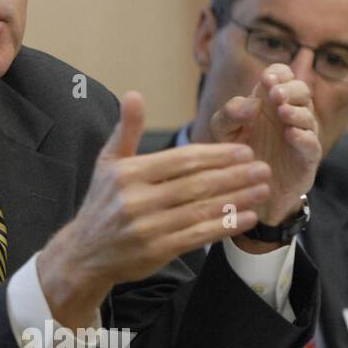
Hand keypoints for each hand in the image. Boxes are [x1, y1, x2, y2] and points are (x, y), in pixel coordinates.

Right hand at [38, 91, 270, 326]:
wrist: (85, 253)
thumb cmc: (102, 203)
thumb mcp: (107, 163)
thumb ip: (125, 129)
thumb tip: (133, 94)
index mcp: (127, 174)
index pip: (180, 160)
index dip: (216, 155)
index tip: (243, 151)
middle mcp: (136, 200)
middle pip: (196, 184)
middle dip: (234, 175)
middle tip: (262, 168)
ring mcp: (147, 227)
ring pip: (201, 210)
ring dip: (237, 199)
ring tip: (262, 190)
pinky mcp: (157, 251)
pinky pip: (198, 235)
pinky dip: (225, 226)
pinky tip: (246, 217)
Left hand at [208, 64, 320, 226]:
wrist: (245, 187)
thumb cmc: (237, 150)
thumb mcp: (223, 130)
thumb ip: (231, 113)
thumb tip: (253, 103)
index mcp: (269, 100)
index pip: (283, 76)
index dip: (278, 74)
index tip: (267, 79)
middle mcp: (288, 113)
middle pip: (302, 91)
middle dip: (290, 89)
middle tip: (275, 94)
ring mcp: (300, 134)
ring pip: (309, 116)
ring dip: (297, 111)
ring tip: (282, 111)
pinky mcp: (306, 157)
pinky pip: (311, 144)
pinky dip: (303, 137)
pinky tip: (290, 134)